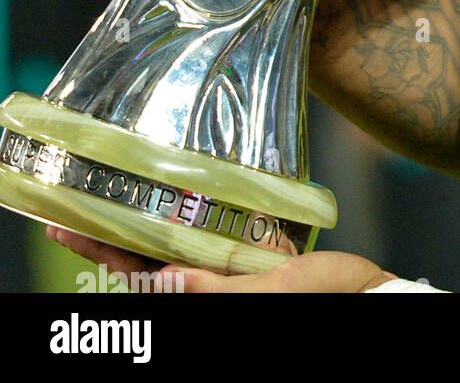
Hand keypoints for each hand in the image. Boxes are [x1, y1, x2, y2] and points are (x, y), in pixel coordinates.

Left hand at [47, 226, 395, 292]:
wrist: (361, 292)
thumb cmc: (315, 297)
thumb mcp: (260, 296)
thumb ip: (209, 290)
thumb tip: (160, 279)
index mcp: (202, 297)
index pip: (135, 273)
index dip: (97, 249)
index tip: (62, 227)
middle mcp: (206, 285)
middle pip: (142, 258)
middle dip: (107, 234)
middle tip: (70, 208)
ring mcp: (224, 272)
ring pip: (167, 247)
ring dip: (138, 224)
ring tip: (114, 195)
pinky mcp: (246, 258)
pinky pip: (203, 238)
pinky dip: (181, 219)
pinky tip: (174, 197)